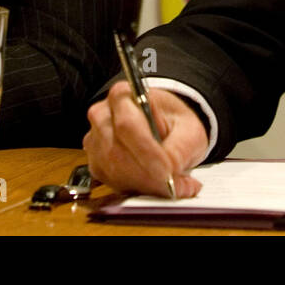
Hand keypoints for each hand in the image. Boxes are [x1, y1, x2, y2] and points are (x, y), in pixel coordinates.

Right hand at [84, 83, 209, 197]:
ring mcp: (95, 140)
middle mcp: (102, 116)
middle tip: (177, 186)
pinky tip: (155, 186)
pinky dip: (136, 189)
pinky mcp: (96, 162)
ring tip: (172, 186)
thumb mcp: (189, 129)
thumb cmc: (173, 122)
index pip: (128, 126)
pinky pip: (111, 182)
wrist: (162, 126)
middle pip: (117, 152)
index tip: (168, 171)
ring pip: (113, 170)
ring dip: (144, 185)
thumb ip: (180, 148)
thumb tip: (171, 171)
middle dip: (148, 176)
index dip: (147, 153)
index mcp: (123, 96)